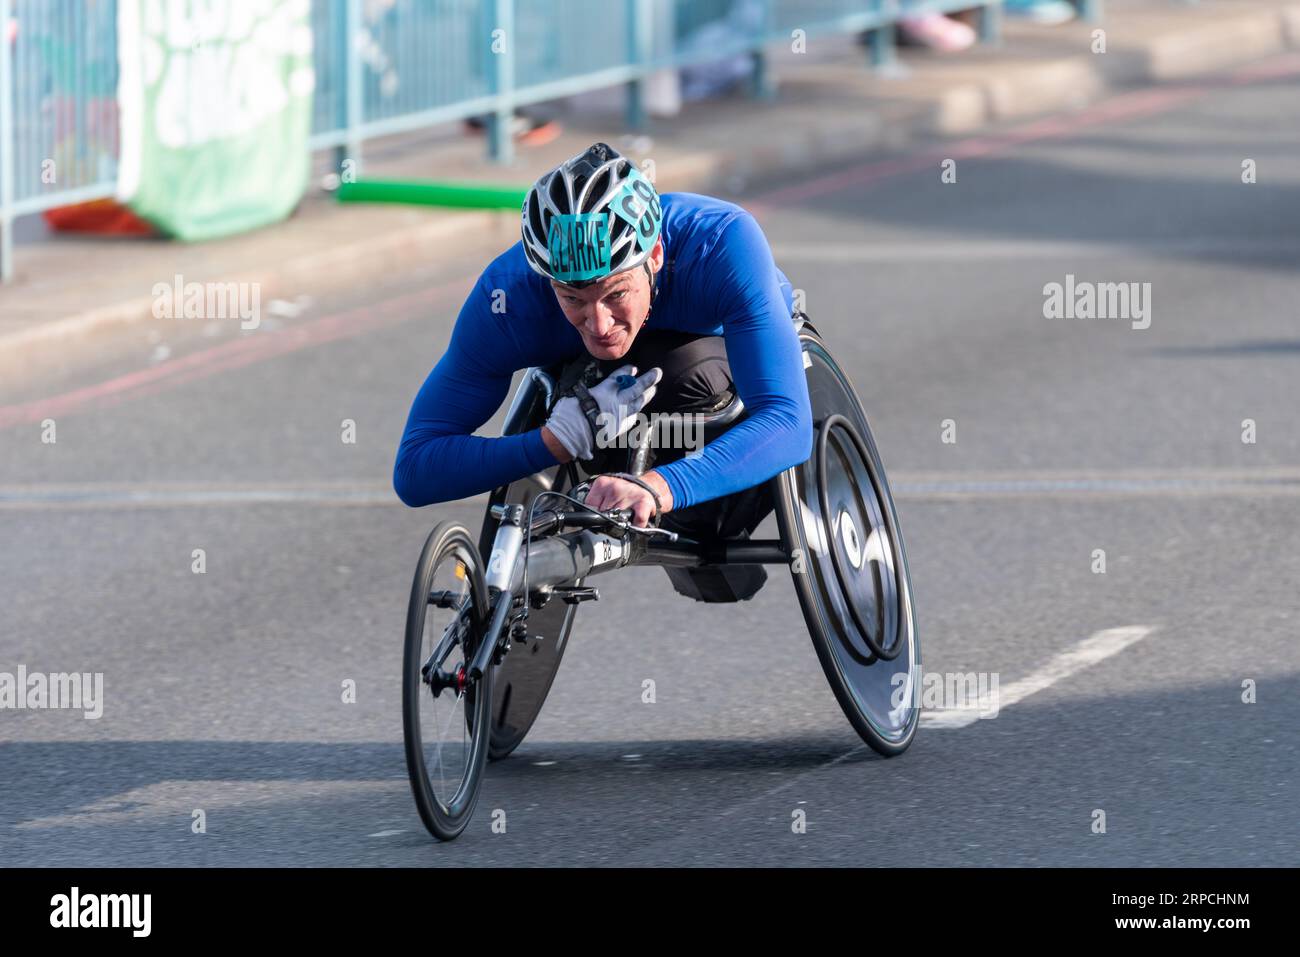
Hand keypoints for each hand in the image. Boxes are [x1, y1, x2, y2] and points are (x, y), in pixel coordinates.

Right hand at [543, 364, 661, 461]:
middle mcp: (616, 400)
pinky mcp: (620, 428)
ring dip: (647, 395)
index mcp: (603, 390)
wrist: (575, 434)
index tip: (633, 368)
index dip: (626, 371)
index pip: (618, 377)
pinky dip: (635, 414)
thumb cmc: (570, 414)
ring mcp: (620, 414)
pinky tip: (638, 412)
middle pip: (635, 387)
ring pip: (638, 402)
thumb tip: (589, 393)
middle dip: (648, 379)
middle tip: (657, 373)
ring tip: (653, 390)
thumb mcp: (576, 396)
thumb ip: (588, 393)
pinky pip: (631, 419)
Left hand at [584, 470, 672, 527]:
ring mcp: (629, 494)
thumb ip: (594, 502)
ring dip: (621, 524)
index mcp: (602, 484)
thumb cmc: (623, 493)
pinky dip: (636, 526)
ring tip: (624, 518)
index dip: (592, 515)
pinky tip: (634, 523)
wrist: (646, 487)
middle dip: (606, 520)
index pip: (589, 506)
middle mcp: (615, 487)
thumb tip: (583, 519)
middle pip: (602, 515)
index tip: (596, 517)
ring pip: (617, 520)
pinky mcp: (643, 502)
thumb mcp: (605, 491)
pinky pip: (636, 520)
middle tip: (613, 517)